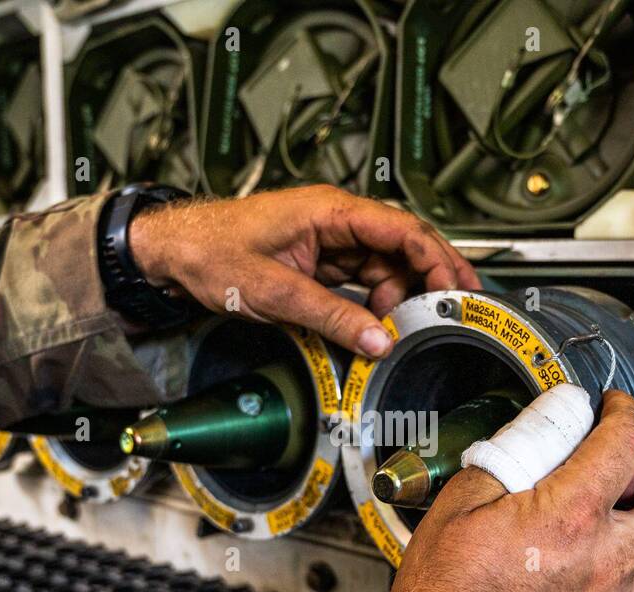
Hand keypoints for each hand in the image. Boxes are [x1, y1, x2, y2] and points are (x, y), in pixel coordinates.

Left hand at [129, 184, 480, 357]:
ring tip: (404, 328)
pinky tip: (378, 325)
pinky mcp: (319, 263)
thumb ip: (330, 316)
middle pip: (403, 246)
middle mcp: (336, 221)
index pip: (402, 229)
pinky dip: (374, 303)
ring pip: (385, 266)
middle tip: (460, 307)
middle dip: (432, 277)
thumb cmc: (211, 251)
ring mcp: (329, 242)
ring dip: (399, 297)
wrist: (173, 252)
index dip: (436, 259)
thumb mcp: (274, 291)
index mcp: (330, 211)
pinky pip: (361, 280)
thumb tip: (378, 339)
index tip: (456, 289)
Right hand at [328, 390, 633, 591]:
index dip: (626, 412)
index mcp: (569, 516)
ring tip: (619, 521)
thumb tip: (540, 427)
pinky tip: (596, 561)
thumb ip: (509, 456)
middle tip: (630, 476)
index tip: (616, 409)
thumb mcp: (459, 504)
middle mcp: (606, 559)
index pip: (628, 444)